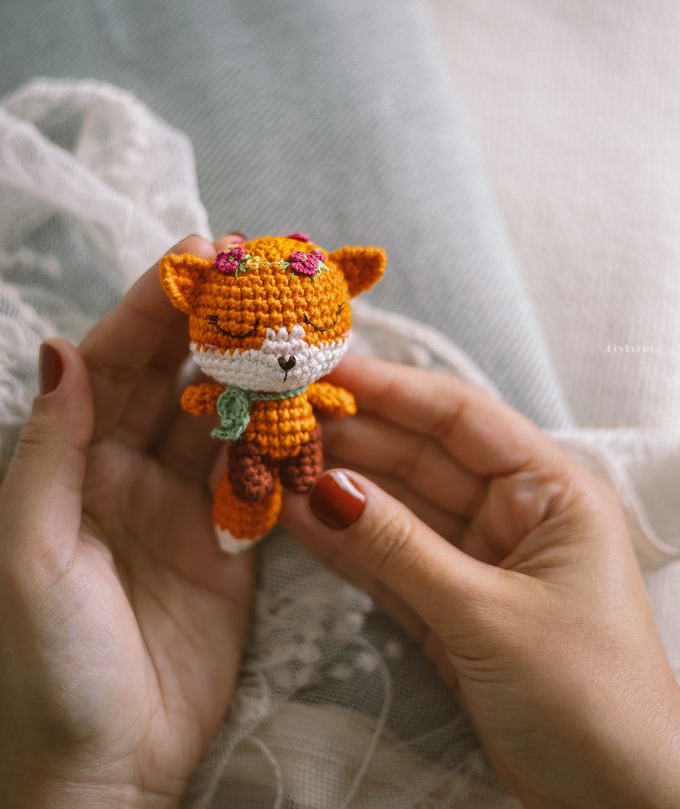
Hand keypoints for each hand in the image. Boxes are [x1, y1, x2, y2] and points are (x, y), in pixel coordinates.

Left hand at [0, 235, 253, 807]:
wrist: (107, 770)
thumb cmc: (46, 670)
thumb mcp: (29, 557)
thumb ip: (50, 453)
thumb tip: (63, 350)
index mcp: (72, 467)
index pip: (115, 366)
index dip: (153, 309)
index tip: (199, 258)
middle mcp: (127, 473)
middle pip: (176, 378)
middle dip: (216, 324)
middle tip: (264, 273)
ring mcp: (185, 504)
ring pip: (225, 419)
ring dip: (258, 373)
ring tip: (299, 323)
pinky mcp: (232, 542)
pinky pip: (260, 474)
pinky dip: (285, 437)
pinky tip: (314, 399)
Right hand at [282, 355, 679, 808]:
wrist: (614, 804)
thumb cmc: (584, 696)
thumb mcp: (486, 614)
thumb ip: (400, 548)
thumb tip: (323, 485)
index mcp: (550, 488)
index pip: (460, 417)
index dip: (391, 388)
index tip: (324, 370)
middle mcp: (514, 510)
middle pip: (421, 456)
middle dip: (353, 437)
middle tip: (280, 417)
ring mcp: (478, 557)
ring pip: (399, 506)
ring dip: (340, 486)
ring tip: (272, 459)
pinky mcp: (450, 603)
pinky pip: (390, 558)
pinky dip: (346, 541)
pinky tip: (295, 515)